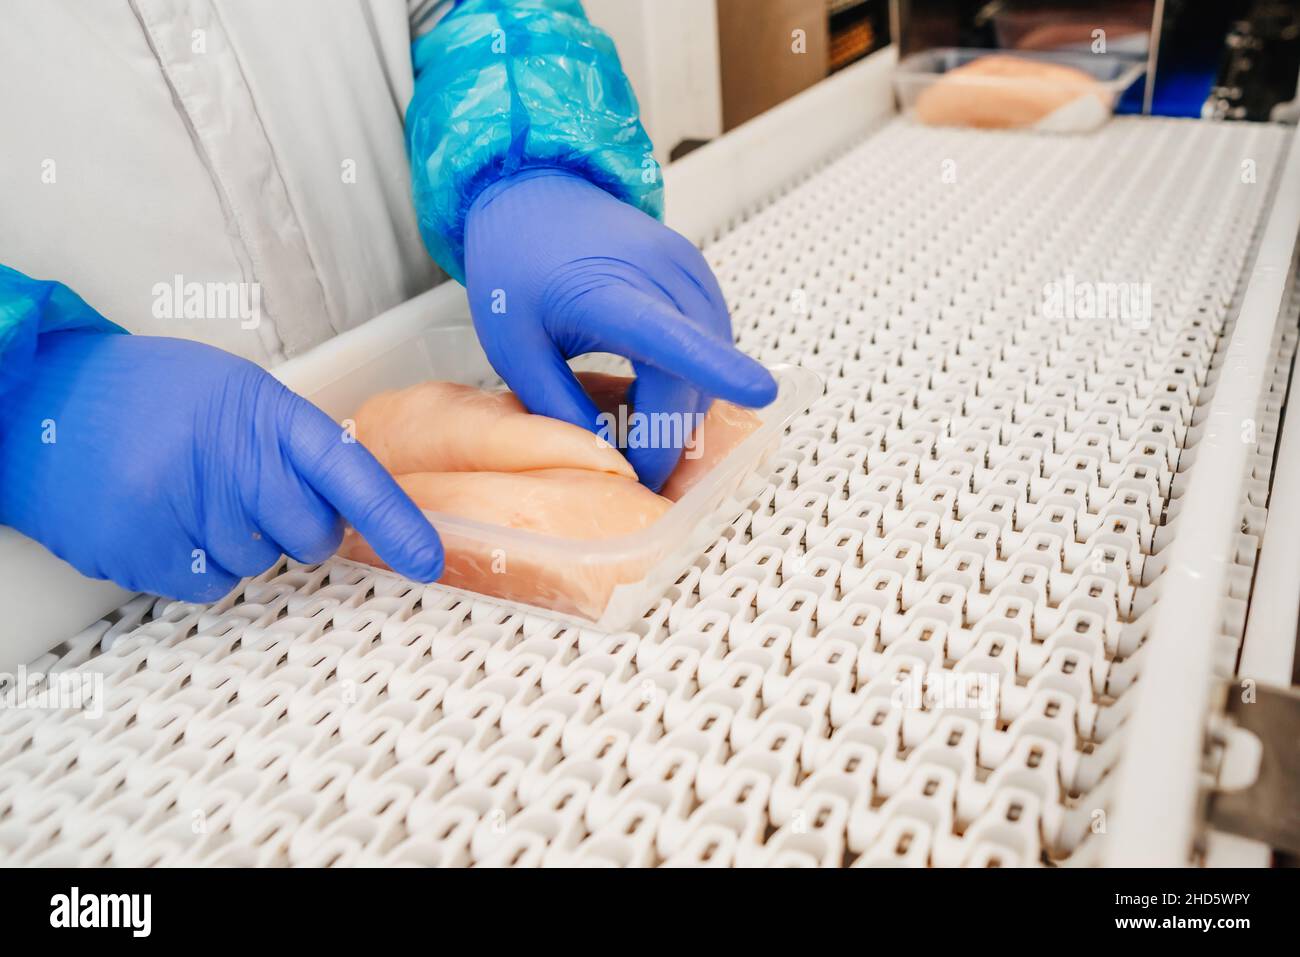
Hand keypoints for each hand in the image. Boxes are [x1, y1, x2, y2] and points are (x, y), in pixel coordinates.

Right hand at [0, 332, 443, 601]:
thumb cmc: (144, 394)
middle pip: (309, 536)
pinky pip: (207, 587)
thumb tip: (352, 505)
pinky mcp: (144, 552)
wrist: (37, 401)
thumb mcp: (232, 393)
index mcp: (262, 411)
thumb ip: (292, 444)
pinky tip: (164, 519)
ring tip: (189, 494)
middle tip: (250, 492)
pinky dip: (195, 564)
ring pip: (257, 566)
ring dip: (238, 544)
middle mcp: (229, 460)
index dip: (394, 520)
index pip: (349, 472)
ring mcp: (184, 509)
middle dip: (297, 529)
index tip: (429, 559)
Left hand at [464, 167, 776, 490]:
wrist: (535, 189)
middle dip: (669, 440)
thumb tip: (603, 459)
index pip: (672, 335)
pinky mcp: (699, 276)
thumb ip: (557, 405)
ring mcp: (688, 273)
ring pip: (707, 367)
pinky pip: (710, 345)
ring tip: (634, 433)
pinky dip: (689, 381)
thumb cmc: (516, 262)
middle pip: (691, 378)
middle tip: (634, 477)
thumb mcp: (513, 347)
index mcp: (610, 292)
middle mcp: (663, 276)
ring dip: (680, 413)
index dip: (716, 369)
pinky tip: (649, 394)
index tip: (761, 393)